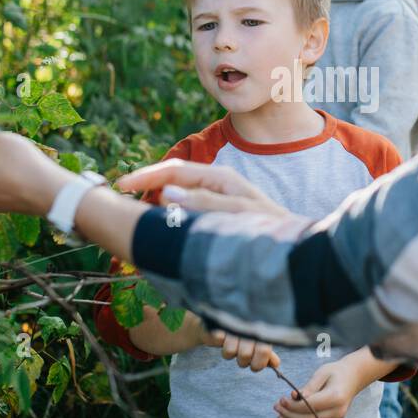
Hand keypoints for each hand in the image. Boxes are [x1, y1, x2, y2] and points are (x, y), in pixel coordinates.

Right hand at [116, 159, 287, 215]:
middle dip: (146, 184)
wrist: (297, 247)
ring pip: (177, 195)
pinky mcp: (217, 215)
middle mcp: (217, 185)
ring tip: (130, 208)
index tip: (122, 185)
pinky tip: (157, 223)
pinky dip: (169, 214)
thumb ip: (205, 203)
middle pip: (173, 179)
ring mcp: (217, 199)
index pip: (175, 171)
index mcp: (220, 178)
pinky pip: (186, 210)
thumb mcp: (238, 213)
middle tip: (120, 195)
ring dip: (155, 199)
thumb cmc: (271, 229)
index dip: (146, 176)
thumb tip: (168, 194)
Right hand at [203, 329, 279, 371]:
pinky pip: (217, 339)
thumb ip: (266, 353)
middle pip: (245, 355)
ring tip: (230, 344)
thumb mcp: (257, 342)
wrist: (220, 315)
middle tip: (241, 354)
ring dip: (228, 352)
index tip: (254, 365)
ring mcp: (232, 324)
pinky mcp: (217, 324)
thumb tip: (276, 364)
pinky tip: (220, 336)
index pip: (263, 351)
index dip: (259, 363)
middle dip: (242, 361)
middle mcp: (248, 326)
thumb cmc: (242, 332)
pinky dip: (217, 340)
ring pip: (230, 352)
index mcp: (261, 331)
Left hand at [274, 361, 363, 417]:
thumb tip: (294, 397)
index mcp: (335, 397)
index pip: (309, 406)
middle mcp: (337, 413)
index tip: (281, 400)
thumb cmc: (335, 373)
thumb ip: (309, 387)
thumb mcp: (321, 373)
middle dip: (289, 415)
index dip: (292, 406)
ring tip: (280, 417)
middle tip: (277, 407)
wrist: (352, 378)